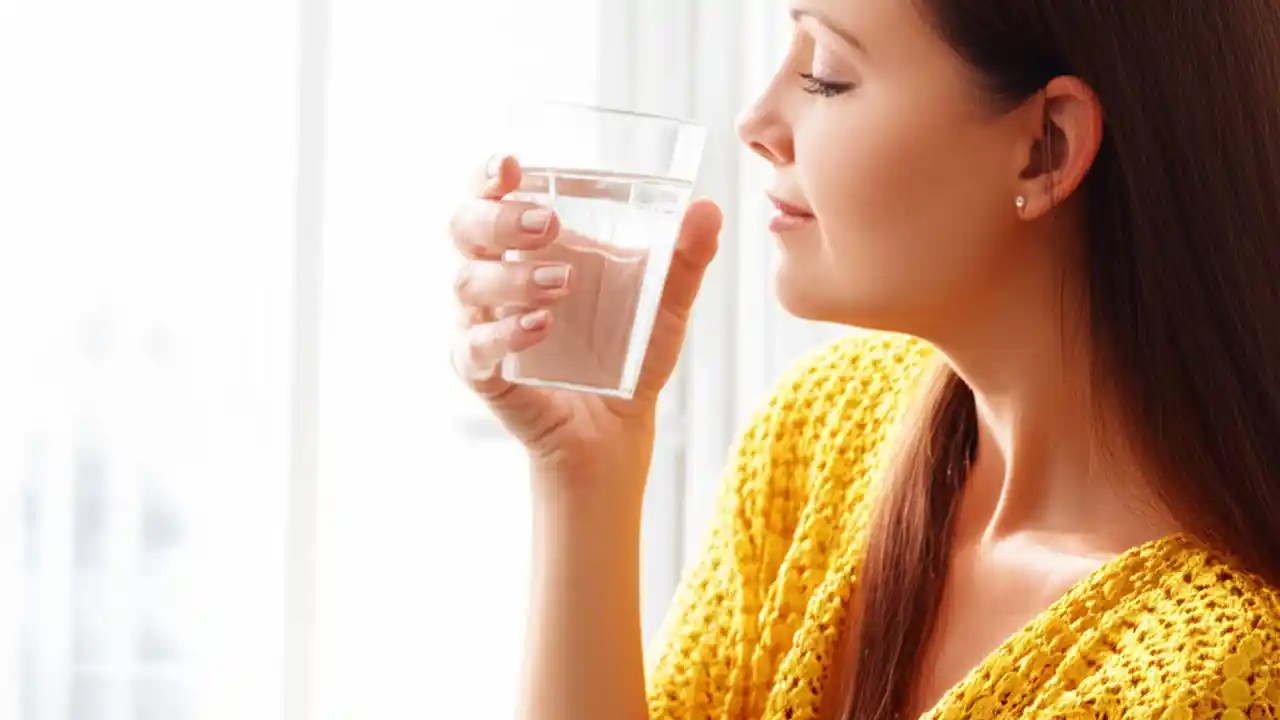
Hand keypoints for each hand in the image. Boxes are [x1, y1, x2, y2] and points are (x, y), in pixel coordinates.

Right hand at [449, 155, 721, 481]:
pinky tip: (540, 326)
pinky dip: (503, 333)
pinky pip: (473, 346)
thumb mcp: (664, 302)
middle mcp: (495, 277)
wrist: (615, 429)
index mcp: (527, 247)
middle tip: (547, 224)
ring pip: (467, 284)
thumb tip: (708, 207)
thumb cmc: (627, 353)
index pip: (489, 196)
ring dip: (512, 276)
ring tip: (563, 284)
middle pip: (464, 229)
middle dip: (497, 218)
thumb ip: (684, 257)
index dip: (487, 176)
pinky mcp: (484, 371)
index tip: (509, 164)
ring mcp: (483, 323)